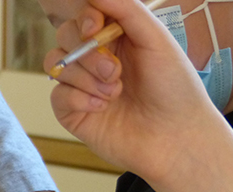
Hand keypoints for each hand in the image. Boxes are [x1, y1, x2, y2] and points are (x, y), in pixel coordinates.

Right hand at [45, 0, 225, 183]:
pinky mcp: (73, 112)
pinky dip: (79, 99)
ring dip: (85, 78)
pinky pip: (57, 95)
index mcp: (117, 38)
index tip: (94, 27)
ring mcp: (82, 86)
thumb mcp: (155, 38)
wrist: (175, 137)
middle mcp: (96, 59)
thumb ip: (125, 10)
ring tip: (115, 93)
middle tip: (115, 71)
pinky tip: (103, 108)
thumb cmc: (174, 89)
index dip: (84, 18)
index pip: (84, 16)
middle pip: (64, 37)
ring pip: (57, 65)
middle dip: (87, 53)